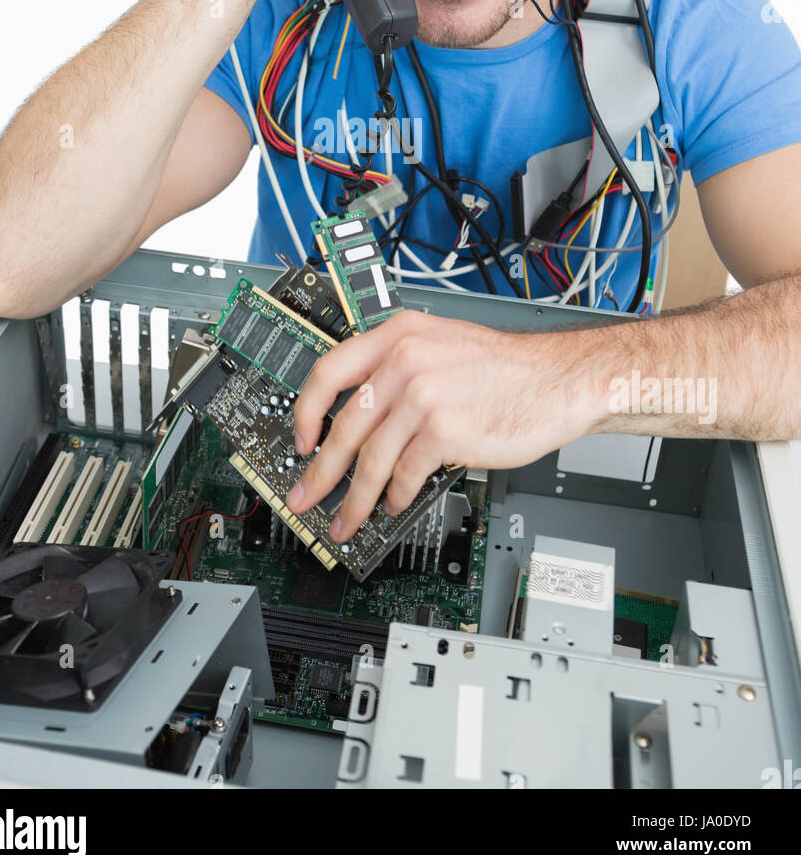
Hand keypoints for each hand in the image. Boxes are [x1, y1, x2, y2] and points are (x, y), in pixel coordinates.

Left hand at [285, 310, 596, 542]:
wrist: (556, 380)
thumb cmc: (505, 368)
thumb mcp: (440, 344)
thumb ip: (396, 367)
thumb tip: (356, 416)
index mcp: (398, 335)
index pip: (328, 372)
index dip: (305, 413)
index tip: (299, 442)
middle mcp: (405, 360)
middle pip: (343, 427)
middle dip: (320, 472)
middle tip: (305, 496)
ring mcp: (423, 396)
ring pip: (370, 459)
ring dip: (355, 499)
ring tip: (347, 519)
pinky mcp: (444, 431)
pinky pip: (404, 474)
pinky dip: (394, 496)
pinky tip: (393, 503)